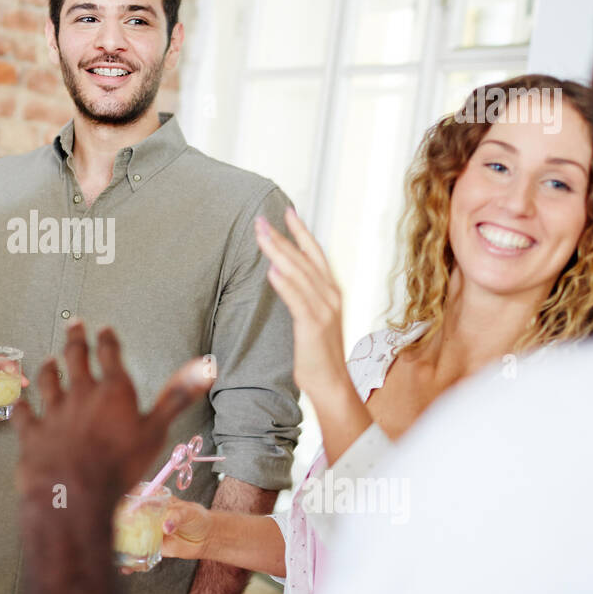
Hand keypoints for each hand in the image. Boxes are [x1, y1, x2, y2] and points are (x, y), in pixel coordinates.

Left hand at [12, 321, 213, 505]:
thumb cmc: (119, 467)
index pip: (109, 354)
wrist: (74, 495)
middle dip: (75, 339)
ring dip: (48, 368)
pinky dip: (21, 406)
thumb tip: (204, 368)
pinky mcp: (31, 432)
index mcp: (113, 391)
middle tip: (74, 325)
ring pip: (47, 381)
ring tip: (49, 360)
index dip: (107, 339)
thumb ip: (175, 397)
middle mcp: (81, 394)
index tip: (104, 329)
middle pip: (75, 358)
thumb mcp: (156, 431)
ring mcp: (53, 412)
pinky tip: (19, 402)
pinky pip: (23, 413)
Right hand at [117, 496, 211, 573]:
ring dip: (123, 547)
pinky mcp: (153, 548)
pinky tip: (127, 568)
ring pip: (132, 539)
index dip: (127, 506)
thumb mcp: (188, 512)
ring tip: (117, 555)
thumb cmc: (197, 518)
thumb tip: (166, 526)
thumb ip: (176, 517)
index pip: (135, 500)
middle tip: (115, 536)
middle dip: (119, 529)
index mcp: (154, 501)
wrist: (206, 536)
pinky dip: (133, 562)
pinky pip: (141, 554)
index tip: (124, 514)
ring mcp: (149, 533)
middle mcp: (148, 516)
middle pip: (128, 521)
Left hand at [255, 207, 353, 404]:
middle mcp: (331, 295)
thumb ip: (303, 294)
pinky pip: (297, 300)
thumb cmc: (318, 352)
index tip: (287, 211)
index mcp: (331, 291)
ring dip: (279, 252)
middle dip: (281, 237)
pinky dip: (285, 284)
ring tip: (261, 235)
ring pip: (299, 274)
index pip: (315, 253)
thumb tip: (283, 272)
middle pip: (303, 259)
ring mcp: (324, 310)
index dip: (301, 231)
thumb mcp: (313, 317)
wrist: (332, 383)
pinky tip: (272, 270)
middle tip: (260, 219)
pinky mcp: (313, 326)